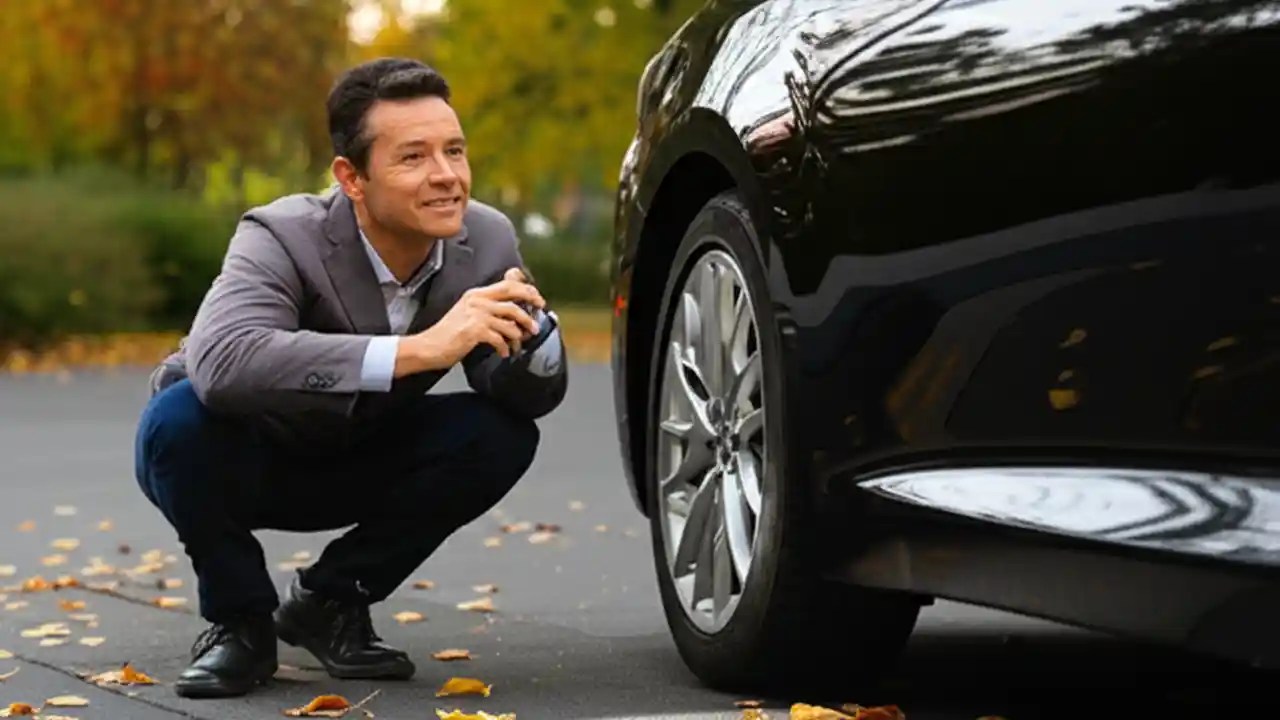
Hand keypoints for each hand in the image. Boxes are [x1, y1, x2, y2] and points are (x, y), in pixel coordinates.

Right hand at [397, 267, 544, 373]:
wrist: (429, 347)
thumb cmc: (448, 334)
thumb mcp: (467, 313)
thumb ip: (487, 308)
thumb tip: (511, 312)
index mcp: (476, 294)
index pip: (507, 284)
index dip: (526, 289)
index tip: (536, 299)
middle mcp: (477, 300)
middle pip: (513, 294)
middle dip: (530, 304)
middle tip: (536, 320)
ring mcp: (476, 314)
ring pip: (511, 320)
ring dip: (520, 334)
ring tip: (520, 343)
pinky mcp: (475, 330)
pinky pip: (501, 338)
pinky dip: (505, 348)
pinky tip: (504, 353)